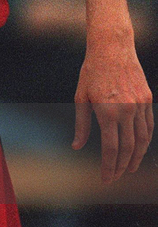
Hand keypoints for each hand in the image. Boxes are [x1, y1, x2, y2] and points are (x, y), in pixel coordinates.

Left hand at [73, 31, 153, 182]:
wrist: (112, 47)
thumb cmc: (92, 71)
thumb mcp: (81, 97)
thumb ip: (81, 124)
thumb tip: (77, 146)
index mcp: (107, 111)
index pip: (110, 149)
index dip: (109, 167)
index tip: (105, 179)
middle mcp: (126, 110)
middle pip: (127, 148)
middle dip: (121, 167)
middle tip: (115, 177)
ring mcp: (139, 105)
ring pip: (142, 139)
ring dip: (136, 157)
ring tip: (128, 168)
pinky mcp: (147, 98)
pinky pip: (148, 125)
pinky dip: (145, 140)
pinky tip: (139, 148)